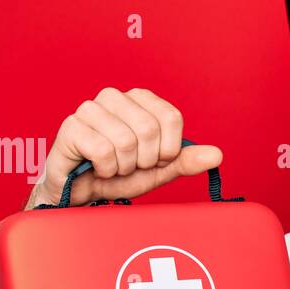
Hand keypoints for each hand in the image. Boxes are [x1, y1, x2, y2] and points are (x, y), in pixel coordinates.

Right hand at [28, 87, 221, 207]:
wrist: (83, 191)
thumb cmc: (119, 174)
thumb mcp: (159, 169)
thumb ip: (186, 160)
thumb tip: (217, 155)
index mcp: (140, 100)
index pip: (171, 118)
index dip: (167, 148)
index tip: (154, 159)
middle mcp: (115, 97)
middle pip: (149, 129)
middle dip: (145, 159)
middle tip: (131, 165)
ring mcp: (91, 108)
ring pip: (126, 140)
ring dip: (124, 166)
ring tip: (114, 166)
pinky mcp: (72, 126)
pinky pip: (103, 151)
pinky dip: (106, 169)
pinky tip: (98, 167)